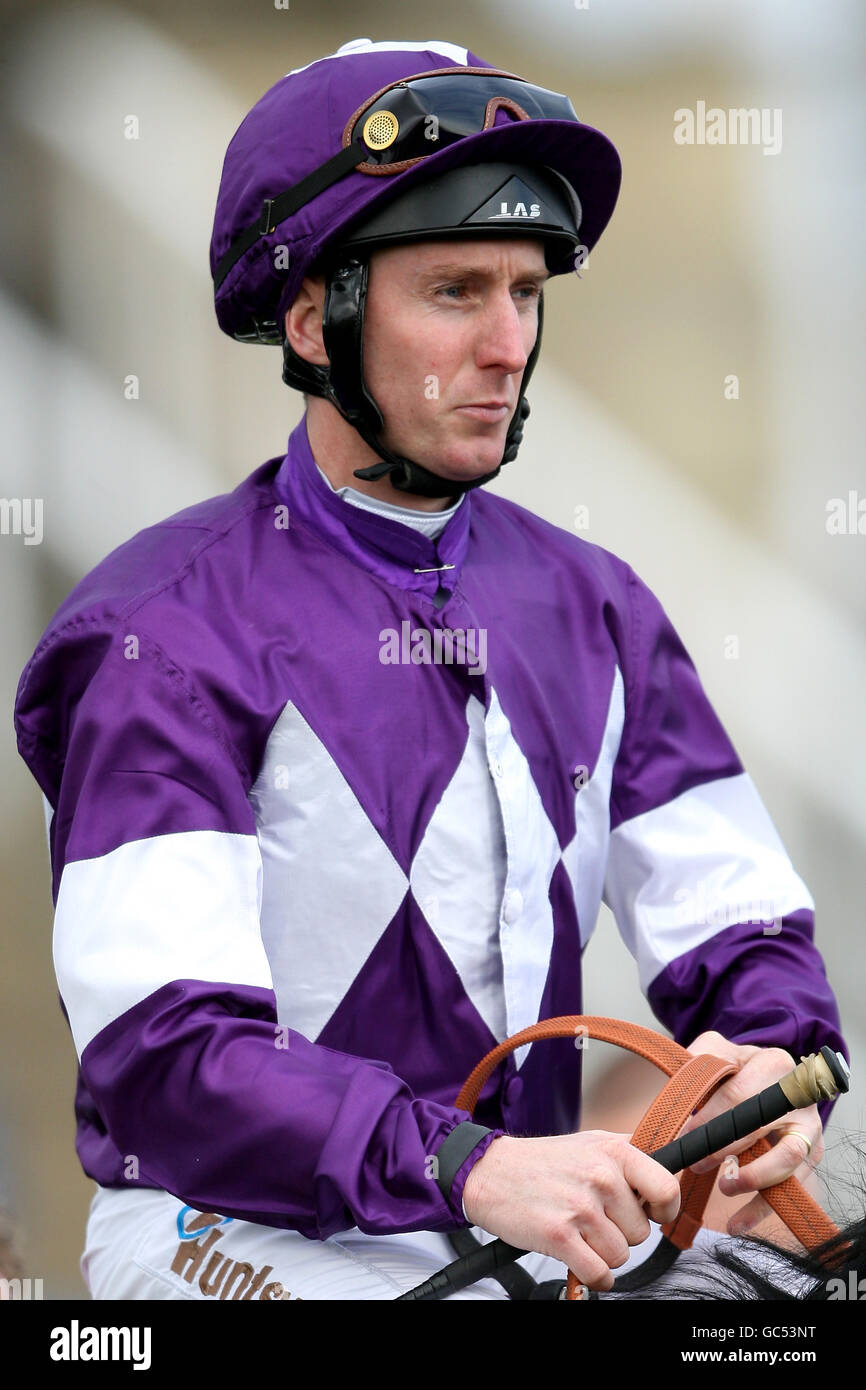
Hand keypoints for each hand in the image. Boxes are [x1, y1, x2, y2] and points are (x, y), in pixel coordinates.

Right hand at [461, 1129, 679, 1290]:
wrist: (490, 1172)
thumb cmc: (544, 1162)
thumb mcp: (592, 1142)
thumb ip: (630, 1156)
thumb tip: (667, 1175)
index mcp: (614, 1150)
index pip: (667, 1189)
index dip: (664, 1210)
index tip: (651, 1213)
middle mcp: (601, 1176)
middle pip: (640, 1233)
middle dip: (620, 1232)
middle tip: (593, 1216)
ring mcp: (580, 1207)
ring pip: (619, 1256)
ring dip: (601, 1252)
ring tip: (578, 1229)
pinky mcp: (560, 1236)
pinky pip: (599, 1274)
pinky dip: (592, 1274)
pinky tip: (577, 1255)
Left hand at [682, 1031, 822, 1235]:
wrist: (764, 1078)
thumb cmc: (737, 1069)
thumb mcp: (717, 1050)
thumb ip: (700, 1056)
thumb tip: (684, 1081)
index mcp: (773, 1064)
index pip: (739, 1095)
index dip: (710, 1119)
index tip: (686, 1138)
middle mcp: (798, 1096)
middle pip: (762, 1128)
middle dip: (724, 1150)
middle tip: (697, 1163)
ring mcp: (809, 1127)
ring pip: (788, 1158)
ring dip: (754, 1178)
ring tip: (725, 1187)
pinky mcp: (811, 1155)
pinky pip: (792, 1187)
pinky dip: (763, 1209)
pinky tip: (737, 1224)